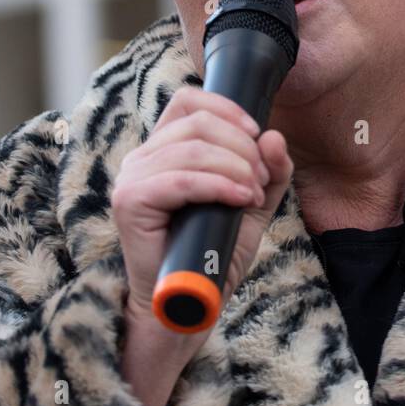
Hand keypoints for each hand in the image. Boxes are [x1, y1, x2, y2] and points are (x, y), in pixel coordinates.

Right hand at [111, 86, 292, 329]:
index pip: (189, 100)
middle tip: (261, 181)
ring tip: (252, 194)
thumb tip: (274, 136)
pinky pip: (181, 179)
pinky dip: (218, 185)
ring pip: (193, 149)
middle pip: (199, 123)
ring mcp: (132, 178)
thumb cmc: (214, 253)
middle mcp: (143, 157)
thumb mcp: (251, 205)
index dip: (227, 110)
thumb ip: (269, 172)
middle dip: (242, 148)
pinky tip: (241, 198)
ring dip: (236, 168)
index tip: (257, 136)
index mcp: (165, 149)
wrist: (188, 304)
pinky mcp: (130, 202)